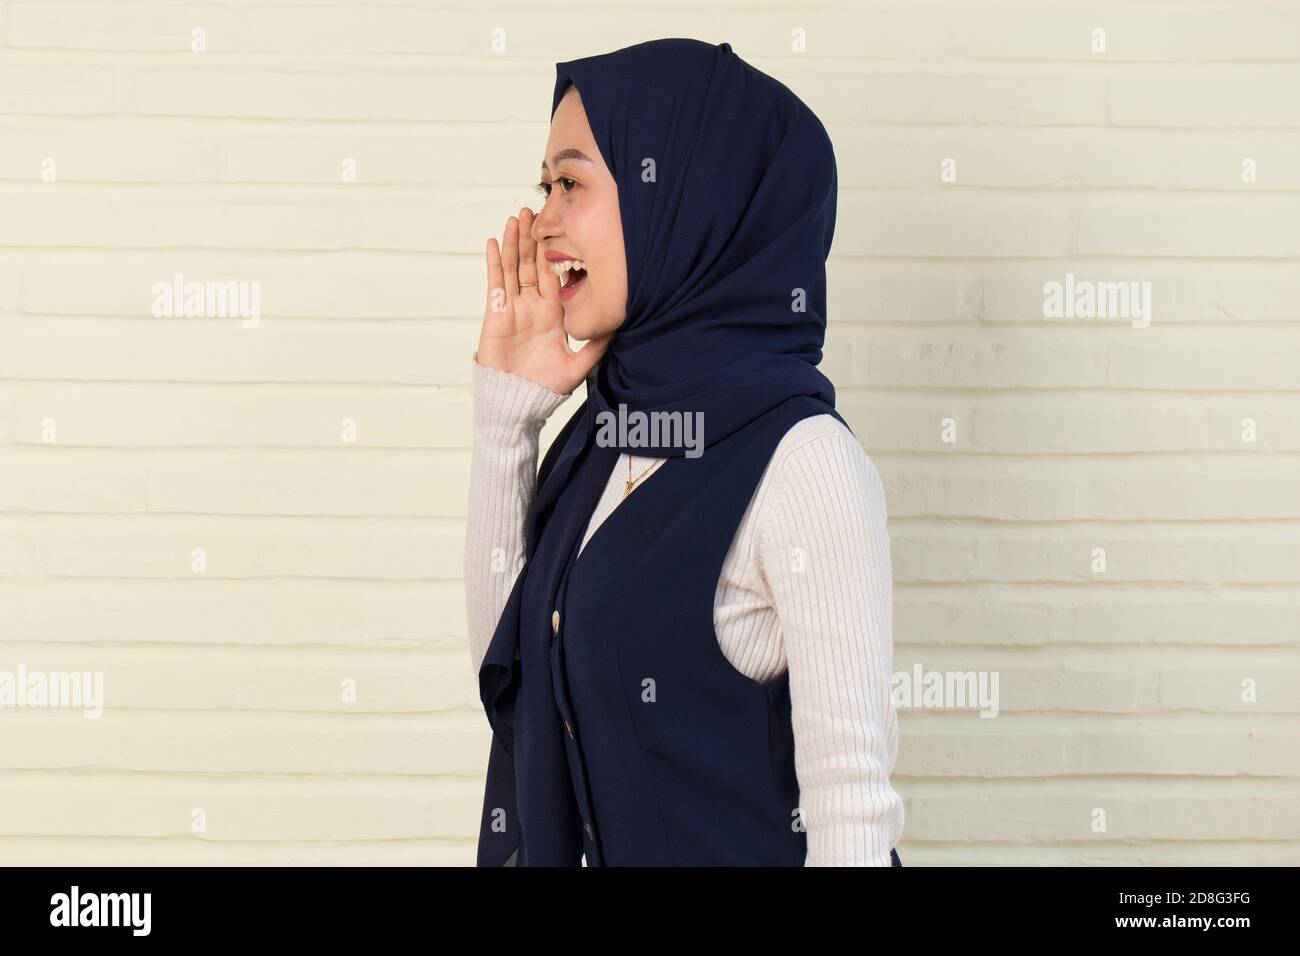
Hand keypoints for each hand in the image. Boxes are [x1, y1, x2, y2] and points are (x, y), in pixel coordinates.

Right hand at [477, 206, 611, 396]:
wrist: (518, 401)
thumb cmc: (545, 387)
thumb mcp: (579, 365)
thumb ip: (597, 346)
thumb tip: (619, 328)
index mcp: (554, 313)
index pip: (555, 275)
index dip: (557, 253)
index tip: (562, 230)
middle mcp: (534, 306)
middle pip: (533, 264)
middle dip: (534, 238)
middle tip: (536, 210)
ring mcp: (514, 307)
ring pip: (514, 267)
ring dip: (515, 242)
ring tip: (517, 218)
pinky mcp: (496, 313)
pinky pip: (495, 282)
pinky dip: (495, 261)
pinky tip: (495, 242)